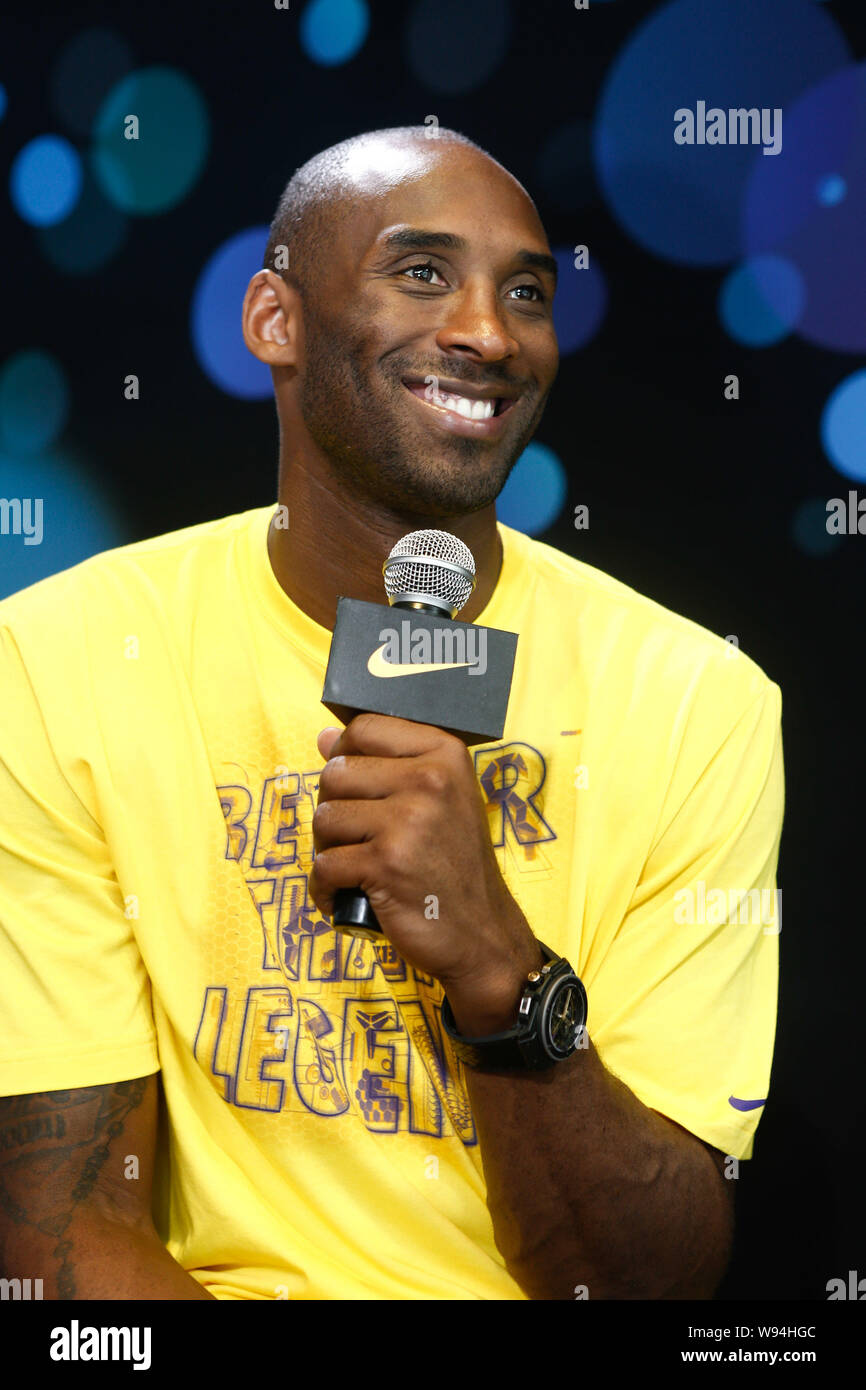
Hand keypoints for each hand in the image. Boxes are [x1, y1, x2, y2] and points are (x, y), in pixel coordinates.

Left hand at [310, 714, 544, 1031]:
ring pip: (324, 818)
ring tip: (356, 867)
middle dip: (334, 810)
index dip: (344, 755)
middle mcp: (429, 779)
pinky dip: (326, 888)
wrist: (483, 933)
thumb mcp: (438, 802)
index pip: (364, 727)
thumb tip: (324, 736)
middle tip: (356, 839)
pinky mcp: (386, 862)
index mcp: (444, 754)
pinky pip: (324, 864)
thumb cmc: (455, 867)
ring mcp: (408, 821)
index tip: (353, 785)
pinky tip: (348, 895)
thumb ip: (385, 764)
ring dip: (328, 849)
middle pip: (335, 773)